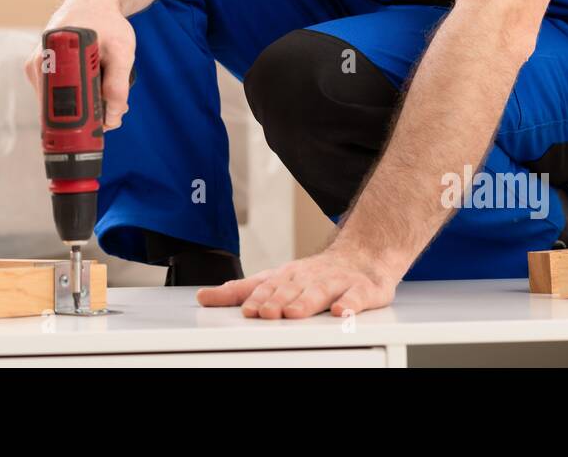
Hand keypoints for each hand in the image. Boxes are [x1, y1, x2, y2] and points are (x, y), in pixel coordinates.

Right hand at [24, 0, 136, 129]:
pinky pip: (58, 94)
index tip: (99, 129)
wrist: (92, 0)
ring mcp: (38, 68)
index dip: (80, 122)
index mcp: (52, 56)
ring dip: (84, 106)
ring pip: (58, 104)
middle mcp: (39, 64)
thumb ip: (118, 86)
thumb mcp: (121, 51)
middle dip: (86, 116)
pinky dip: (78, 96)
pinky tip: (94, 85)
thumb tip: (112, 119)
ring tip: (106, 93)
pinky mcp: (43, 71)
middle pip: (58, 109)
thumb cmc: (106, 21)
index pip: (60, 104)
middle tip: (111, 113)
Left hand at [195, 244, 404, 318]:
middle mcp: (310, 277)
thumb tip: (204, 297)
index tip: (244, 309)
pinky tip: (340, 311)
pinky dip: (349, 304)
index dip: (257, 297)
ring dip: (306, 301)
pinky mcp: (363, 290)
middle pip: (292, 289)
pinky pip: (357, 297)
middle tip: (264, 313)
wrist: (363, 254)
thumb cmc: (315, 274)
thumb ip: (242, 290)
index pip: (268, 285)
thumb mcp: (276, 278)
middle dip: (277, 301)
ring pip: (320, 292)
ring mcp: (337, 282)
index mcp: (288, 275)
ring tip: (293, 312)